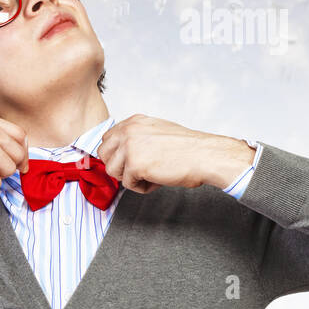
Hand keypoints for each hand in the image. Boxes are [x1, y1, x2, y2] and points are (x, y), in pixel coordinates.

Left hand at [97, 114, 254, 194]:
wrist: (205, 156)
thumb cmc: (188, 148)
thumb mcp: (158, 132)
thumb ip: (137, 137)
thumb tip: (121, 153)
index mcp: (134, 121)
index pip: (108, 138)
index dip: (117, 154)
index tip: (130, 162)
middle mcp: (129, 130)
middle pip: (104, 154)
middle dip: (119, 167)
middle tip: (139, 172)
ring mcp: (130, 146)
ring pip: (112, 171)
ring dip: (130, 178)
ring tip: (151, 176)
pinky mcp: (135, 164)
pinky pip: (128, 184)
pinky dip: (142, 188)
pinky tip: (158, 180)